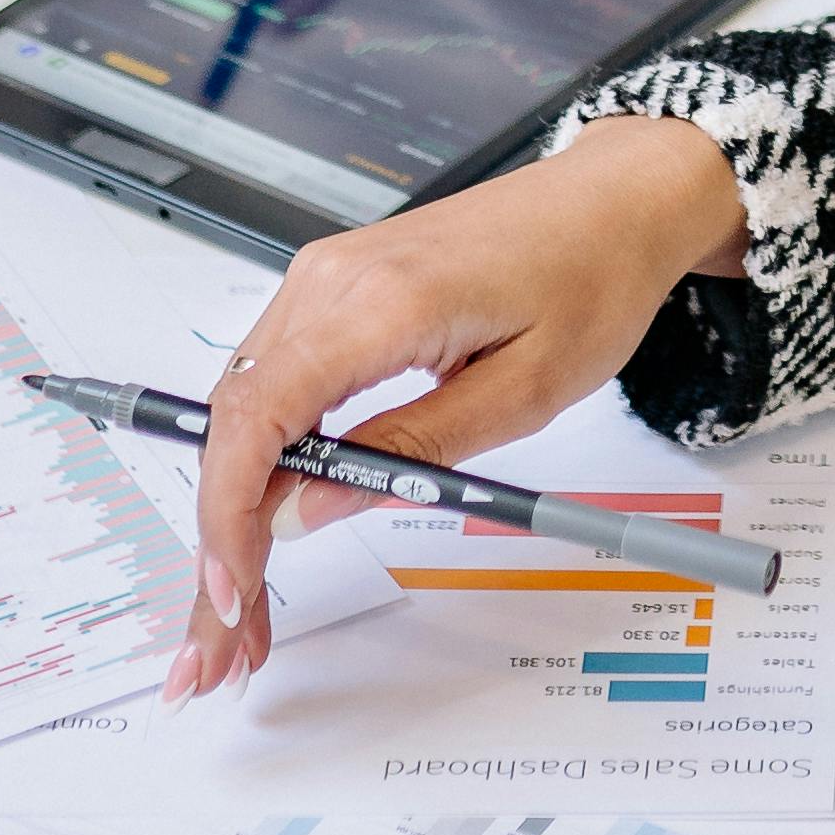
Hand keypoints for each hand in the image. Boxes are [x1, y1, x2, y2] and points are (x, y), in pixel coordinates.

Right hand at [167, 108, 747, 697]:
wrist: (614, 200)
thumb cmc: (589, 277)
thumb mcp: (521, 392)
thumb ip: (411, 451)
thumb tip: (311, 507)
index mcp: (382, 302)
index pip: (260, 417)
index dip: (230, 514)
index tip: (234, 591)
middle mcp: (332, 277)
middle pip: (233, 421)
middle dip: (220, 536)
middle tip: (227, 634)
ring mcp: (325, 274)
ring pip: (241, 405)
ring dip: (233, 502)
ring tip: (247, 595)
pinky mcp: (334, 284)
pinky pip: (272, 377)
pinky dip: (261, 451)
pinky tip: (270, 514)